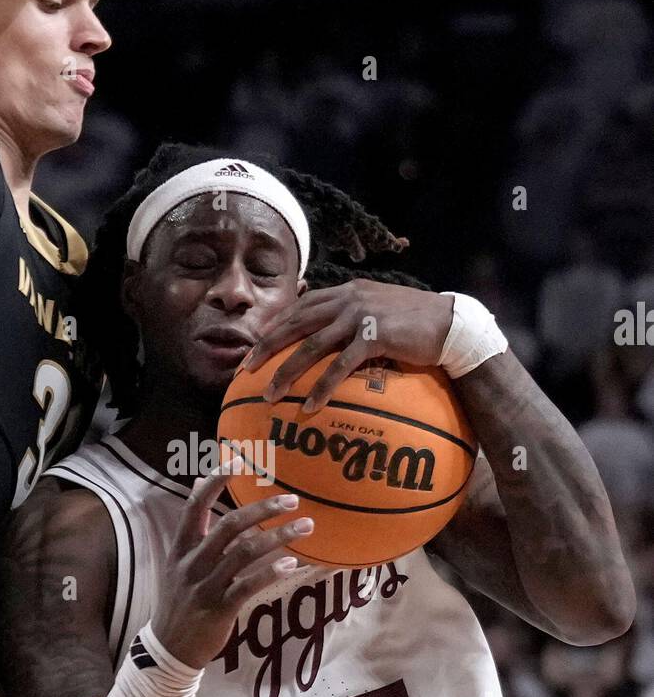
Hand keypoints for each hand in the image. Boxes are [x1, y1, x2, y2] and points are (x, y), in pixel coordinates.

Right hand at [152, 464, 313, 668]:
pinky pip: (248, 585)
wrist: (169, 647)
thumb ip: (192, 525)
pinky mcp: (219, 608)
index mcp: (181, 547)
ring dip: (278, 536)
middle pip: (229, 525)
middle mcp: (192, 562)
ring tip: (306, 527)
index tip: (239, 461)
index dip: (216, 480)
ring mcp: (205, 586)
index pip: (196, 505)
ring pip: (244, 552)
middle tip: (293, 500)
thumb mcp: (177, 560)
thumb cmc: (179, 600)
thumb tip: (197, 482)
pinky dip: (271, 572)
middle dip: (263, 508)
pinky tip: (292, 564)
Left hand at [244, 280, 453, 412]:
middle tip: (245, 371)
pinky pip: (340, 366)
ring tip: (270, 396)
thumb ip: (352, 315)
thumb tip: (330, 336)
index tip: (254, 347)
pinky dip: (322, 387)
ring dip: (287, 372)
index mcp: (345, 291)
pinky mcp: (375, 337)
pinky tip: (310, 405)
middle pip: (295, 324)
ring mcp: (360, 316)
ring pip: (311, 346)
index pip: (299, 307)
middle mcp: (348, 299)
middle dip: (266, 348)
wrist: (451, 323)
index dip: (273, 327)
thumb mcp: (378, 309)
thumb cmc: (416, 322)